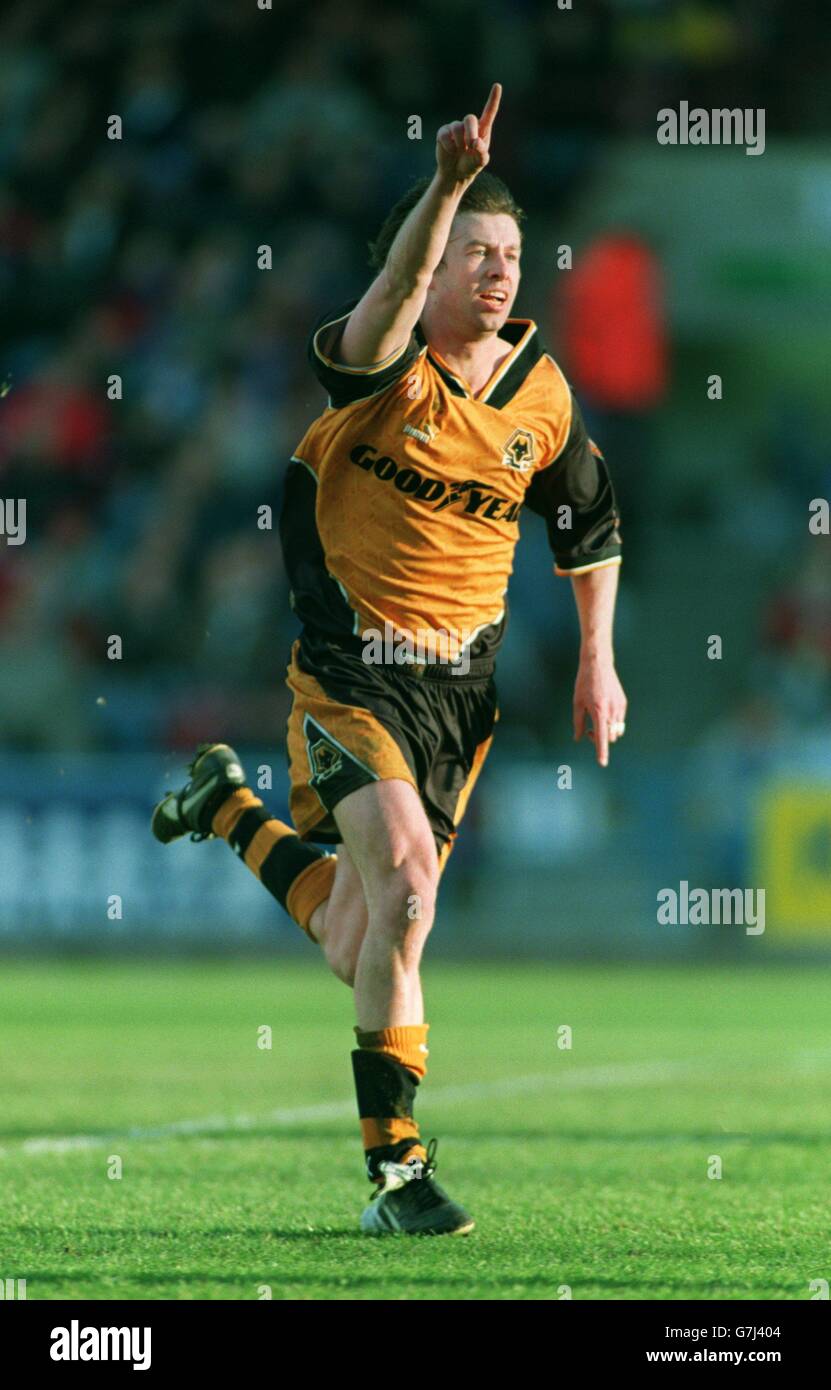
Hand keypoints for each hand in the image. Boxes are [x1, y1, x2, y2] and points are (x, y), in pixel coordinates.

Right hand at [435, 83, 501, 185]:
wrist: (455, 173)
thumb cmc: (471, 165)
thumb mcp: (480, 162)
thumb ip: (482, 153)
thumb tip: (476, 142)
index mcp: (482, 130)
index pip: (489, 112)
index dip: (493, 99)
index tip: (497, 86)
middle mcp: (469, 126)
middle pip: (470, 118)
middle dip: (470, 132)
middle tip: (470, 146)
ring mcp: (455, 128)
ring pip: (457, 127)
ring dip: (459, 142)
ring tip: (460, 151)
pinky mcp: (443, 133)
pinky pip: (445, 134)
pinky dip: (449, 145)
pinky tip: (451, 151)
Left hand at [573, 651, 626, 767]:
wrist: (599, 664)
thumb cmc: (584, 683)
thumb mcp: (577, 703)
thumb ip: (577, 722)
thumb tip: (578, 738)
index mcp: (598, 712)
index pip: (601, 737)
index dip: (602, 752)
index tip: (602, 763)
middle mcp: (612, 711)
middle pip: (610, 737)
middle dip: (600, 739)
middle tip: (587, 731)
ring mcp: (620, 707)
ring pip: (616, 731)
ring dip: (607, 732)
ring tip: (595, 721)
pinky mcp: (623, 703)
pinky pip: (619, 721)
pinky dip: (611, 722)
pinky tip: (602, 710)